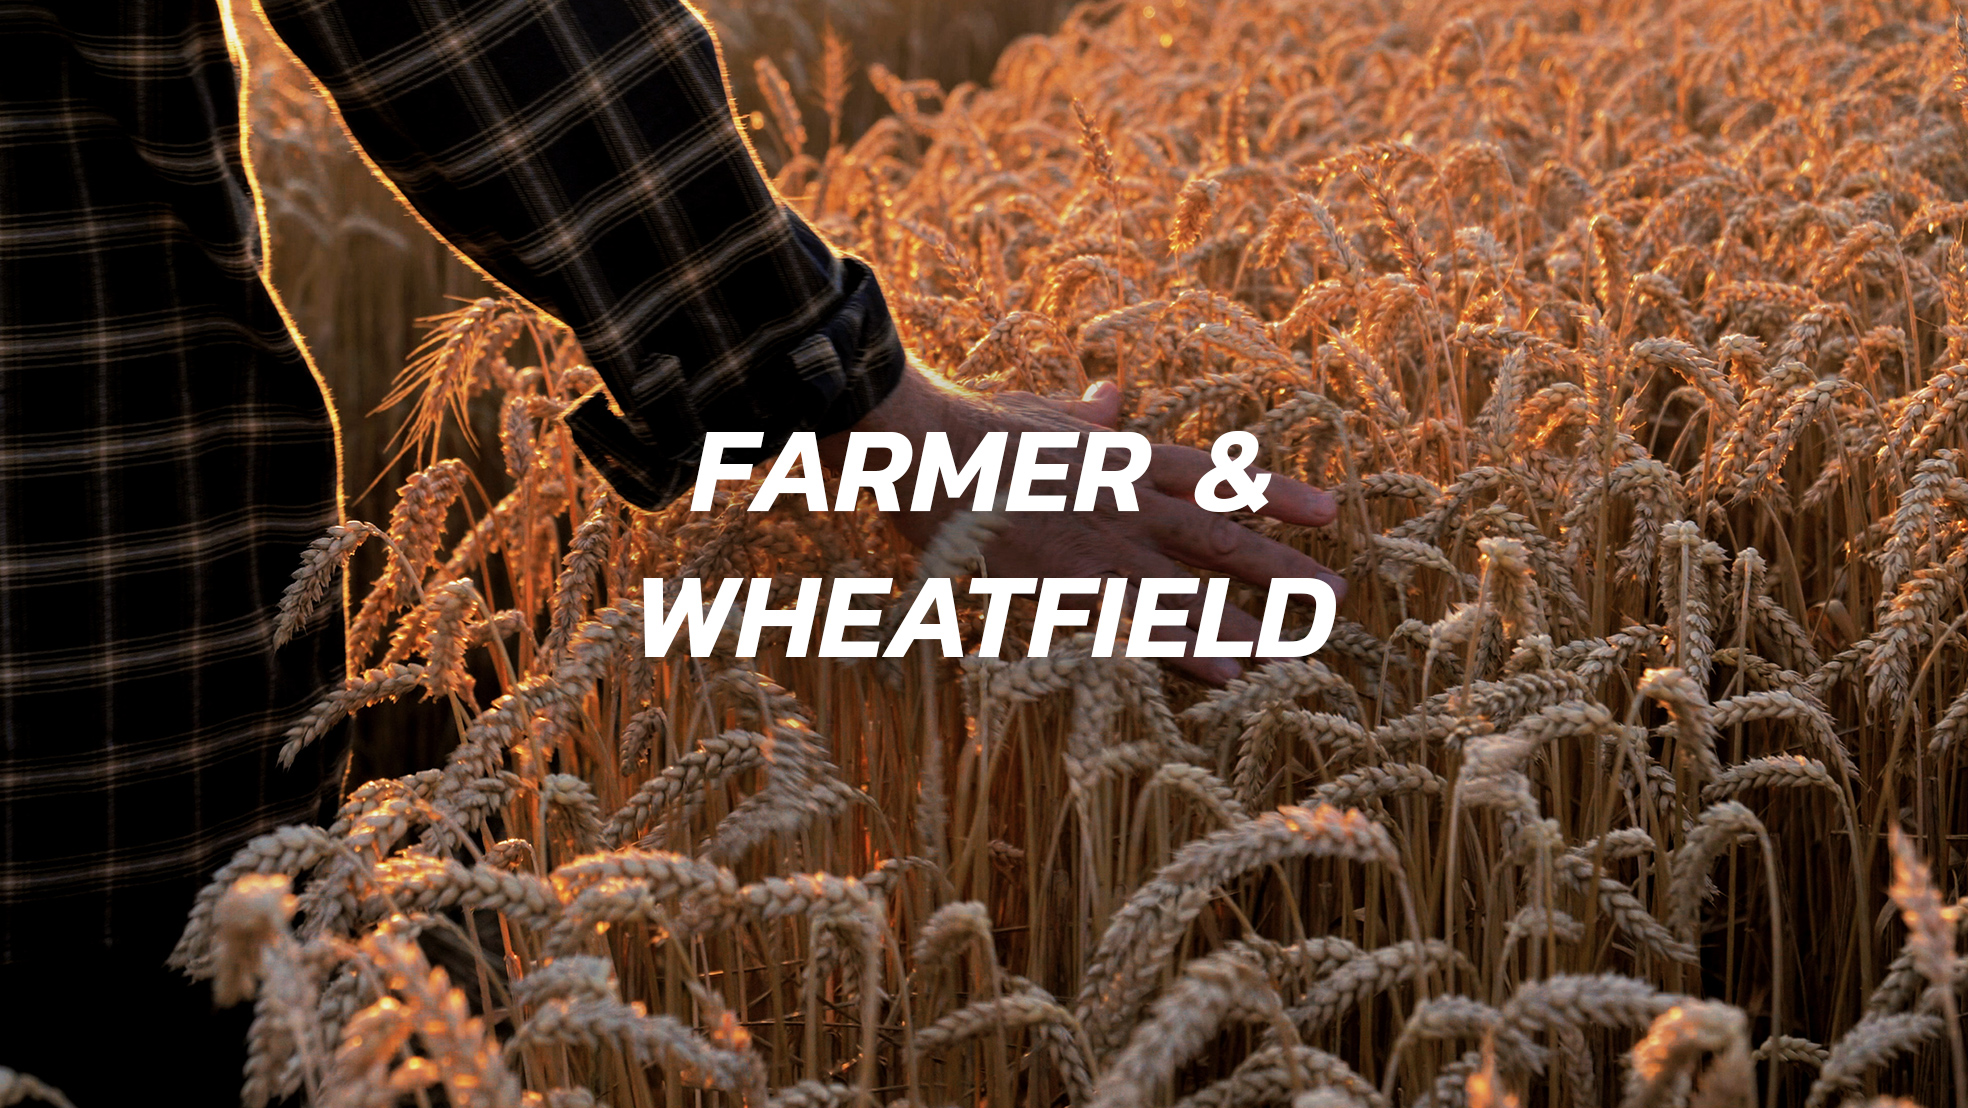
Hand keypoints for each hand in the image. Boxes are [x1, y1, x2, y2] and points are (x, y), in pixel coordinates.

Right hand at [820, 361, 1345, 682]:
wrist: (928, 448)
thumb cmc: (974, 426)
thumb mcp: (1042, 410)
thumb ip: (1085, 413)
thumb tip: (1110, 391)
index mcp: (1123, 458)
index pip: (1213, 475)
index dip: (1273, 493)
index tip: (1329, 510)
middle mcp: (1128, 501)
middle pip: (1219, 537)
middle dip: (1280, 566)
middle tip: (1336, 596)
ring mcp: (1103, 544)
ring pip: (1191, 586)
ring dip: (1247, 619)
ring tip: (1298, 650)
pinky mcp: (1071, 583)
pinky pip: (1140, 623)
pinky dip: (1187, 650)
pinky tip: (1228, 676)